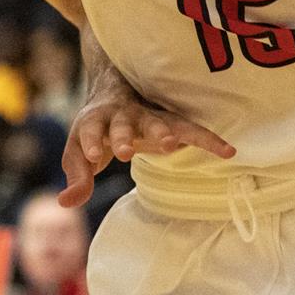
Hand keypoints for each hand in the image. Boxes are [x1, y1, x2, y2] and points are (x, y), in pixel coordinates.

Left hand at [58, 65, 234, 207]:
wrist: (116, 92)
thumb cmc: (96, 129)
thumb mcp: (78, 153)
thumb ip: (77, 177)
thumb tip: (65, 203)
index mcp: (96, 121)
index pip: (90, 131)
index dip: (92, 142)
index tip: (95, 155)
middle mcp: (122, 115)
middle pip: (122, 125)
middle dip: (124, 137)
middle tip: (126, 151)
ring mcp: (148, 117)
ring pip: (157, 122)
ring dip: (163, 132)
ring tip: (171, 145)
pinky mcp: (171, 122)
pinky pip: (192, 130)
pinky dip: (209, 139)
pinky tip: (228, 151)